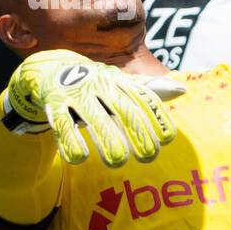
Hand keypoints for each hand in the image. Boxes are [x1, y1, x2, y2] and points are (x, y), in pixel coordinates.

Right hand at [5, 50, 182, 166]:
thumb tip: (182, 89)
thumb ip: (149, 91)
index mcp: (118, 81)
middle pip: (122, 110)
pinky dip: (71, 142)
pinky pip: (62, 125)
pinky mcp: (53, 105)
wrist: (48, 69)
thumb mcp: (120, 83)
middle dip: (137, 133)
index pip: (142, 98)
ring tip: (118, 160)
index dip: (157, 118)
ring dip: (107, 141)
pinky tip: (80, 157)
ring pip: (94, 119)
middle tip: (148, 156)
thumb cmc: (94, 83)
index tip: (166, 139)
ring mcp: (75, 94)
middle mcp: (99, 85)